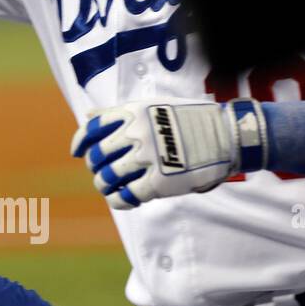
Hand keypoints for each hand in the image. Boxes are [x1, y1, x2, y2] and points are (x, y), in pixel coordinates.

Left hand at [70, 100, 245, 209]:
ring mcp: (148, 158)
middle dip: (95, 166)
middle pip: (97, 156)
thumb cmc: (188, 119)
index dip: (80, 142)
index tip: (77, 152)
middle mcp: (136, 134)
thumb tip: (87, 115)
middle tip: (101, 171)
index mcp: (132, 114)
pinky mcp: (162, 180)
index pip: (92, 128)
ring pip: (108, 177)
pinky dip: (119, 200)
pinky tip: (122, 200)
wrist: (226, 134)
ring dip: (104, 185)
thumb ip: (119, 112)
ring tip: (109, 187)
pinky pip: (128, 195)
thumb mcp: (152, 105)